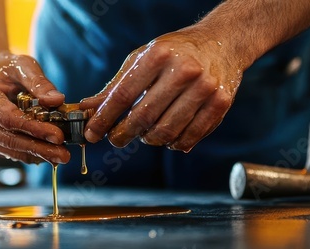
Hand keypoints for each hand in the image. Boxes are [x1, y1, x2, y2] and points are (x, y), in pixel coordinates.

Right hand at [0, 54, 70, 163]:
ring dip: (37, 154)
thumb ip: (39, 82)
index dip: (34, 129)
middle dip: (39, 148)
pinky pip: (9, 151)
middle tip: (64, 154)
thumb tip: (57, 100)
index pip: (9, 119)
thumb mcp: (22, 65)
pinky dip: (29, 153)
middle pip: (10, 140)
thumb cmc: (2, 68)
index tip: (57, 135)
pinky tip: (47, 153)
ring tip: (60, 155)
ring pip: (10, 149)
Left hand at [80, 27, 245, 152]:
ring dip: (149, 140)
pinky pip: (189, 138)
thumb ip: (116, 85)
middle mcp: (184, 71)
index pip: (123, 95)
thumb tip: (87, 108)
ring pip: (166, 132)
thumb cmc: (175, 51)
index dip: (104, 118)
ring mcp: (205, 88)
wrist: (222, 42)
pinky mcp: (221, 104)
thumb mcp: (142, 58)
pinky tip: (168, 137)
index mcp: (158, 56)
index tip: (91, 133)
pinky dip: (173, 144)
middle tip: (116, 139)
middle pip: (144, 117)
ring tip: (145, 134)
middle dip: (123, 134)